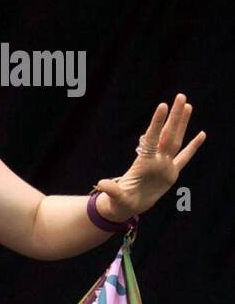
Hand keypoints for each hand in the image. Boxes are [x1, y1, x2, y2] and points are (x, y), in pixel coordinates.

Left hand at [95, 93, 206, 219]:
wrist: (127, 207)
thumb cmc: (120, 201)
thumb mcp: (116, 197)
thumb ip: (111, 189)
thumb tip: (101, 184)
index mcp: (144, 163)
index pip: (152, 138)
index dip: (157, 123)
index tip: (162, 106)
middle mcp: (156, 160)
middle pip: (168, 134)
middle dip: (174, 116)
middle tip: (180, 96)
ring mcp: (165, 165)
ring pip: (177, 140)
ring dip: (182, 124)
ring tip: (187, 106)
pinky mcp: (172, 173)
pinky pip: (185, 157)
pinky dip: (194, 147)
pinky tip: (201, 134)